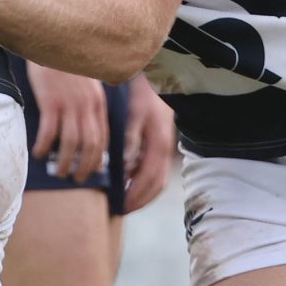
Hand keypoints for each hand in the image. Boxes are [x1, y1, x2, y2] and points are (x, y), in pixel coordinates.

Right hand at [26, 63, 107, 182]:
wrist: (52, 42)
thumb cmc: (66, 65)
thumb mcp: (86, 84)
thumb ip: (90, 104)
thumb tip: (88, 128)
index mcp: (97, 104)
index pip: (102, 138)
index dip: (98, 159)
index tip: (91, 170)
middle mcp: (86, 106)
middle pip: (90, 146)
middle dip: (85, 167)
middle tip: (76, 178)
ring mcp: (69, 105)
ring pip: (70, 144)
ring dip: (64, 162)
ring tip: (58, 173)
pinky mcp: (50, 103)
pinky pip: (49, 132)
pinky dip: (43, 147)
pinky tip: (37, 153)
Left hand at [120, 75, 174, 214]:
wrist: (158, 74)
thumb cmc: (142, 93)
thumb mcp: (133, 115)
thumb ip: (129, 141)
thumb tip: (124, 168)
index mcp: (159, 144)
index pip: (148, 180)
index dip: (135, 196)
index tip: (120, 206)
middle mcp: (165, 148)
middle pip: (156, 185)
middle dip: (140, 200)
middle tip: (121, 211)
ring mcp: (165, 146)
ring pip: (158, 179)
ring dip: (143, 194)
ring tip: (125, 202)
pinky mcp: (161, 142)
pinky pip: (155, 169)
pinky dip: (144, 182)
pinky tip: (129, 183)